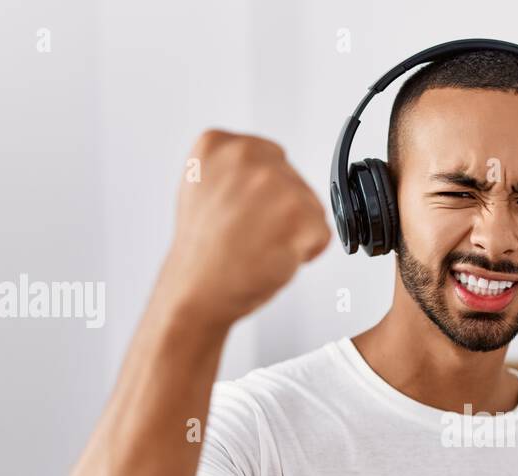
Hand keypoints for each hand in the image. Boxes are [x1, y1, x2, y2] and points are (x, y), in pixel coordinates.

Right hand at [160, 129, 331, 325]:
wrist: (197, 290)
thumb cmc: (201, 250)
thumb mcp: (202, 186)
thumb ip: (235, 169)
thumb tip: (270, 169)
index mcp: (218, 144)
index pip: (270, 158)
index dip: (263, 193)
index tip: (241, 211)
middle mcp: (247, 156)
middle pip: (293, 181)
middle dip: (281, 211)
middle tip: (249, 233)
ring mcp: (276, 184)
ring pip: (310, 207)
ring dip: (293, 231)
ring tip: (258, 245)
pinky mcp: (300, 216)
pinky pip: (320, 234)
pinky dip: (305, 252)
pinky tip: (273, 256)